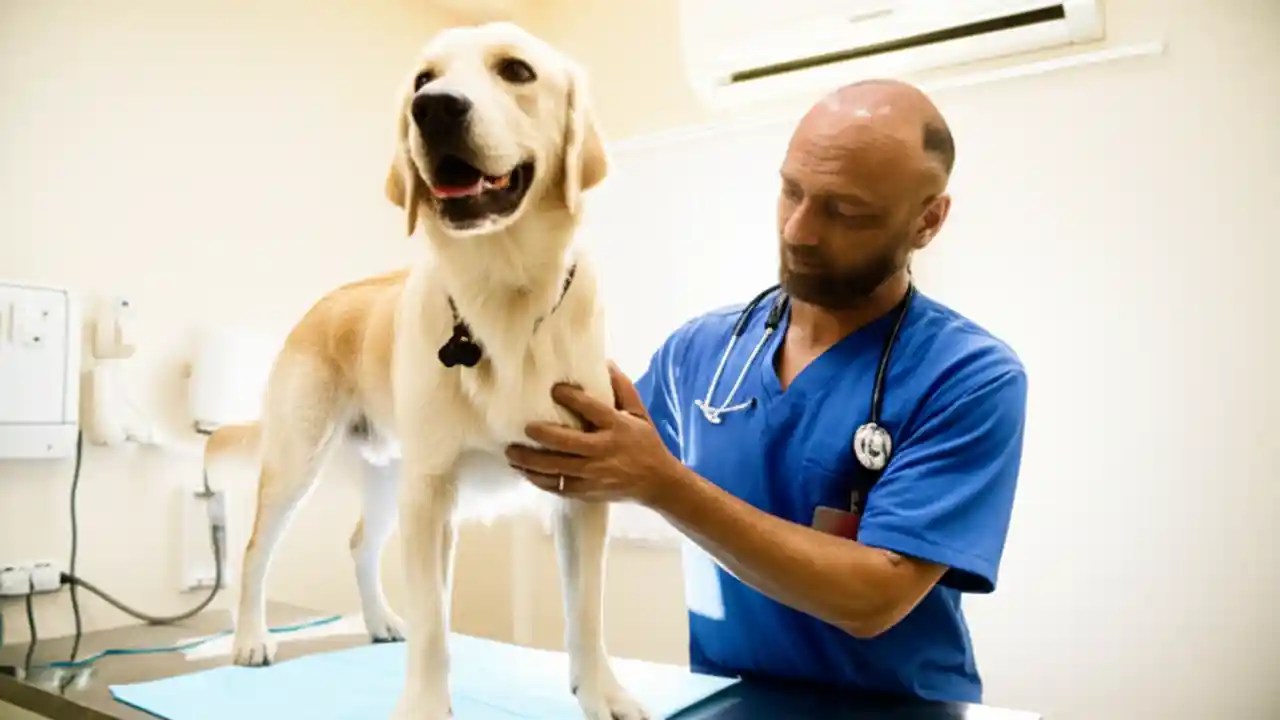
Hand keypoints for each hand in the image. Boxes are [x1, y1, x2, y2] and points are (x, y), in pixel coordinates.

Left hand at [505, 362, 683, 505]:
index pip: (591, 409)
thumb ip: (622, 388)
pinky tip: (525, 472)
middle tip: (524, 428)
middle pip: (566, 443)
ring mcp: (594, 474)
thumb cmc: (645, 443)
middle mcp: (603, 450)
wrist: (657, 482)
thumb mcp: (640, 413)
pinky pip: (558, 487)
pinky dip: (538, 480)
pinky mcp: (587, 491)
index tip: (554, 389)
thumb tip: (605, 362)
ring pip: (556, 468)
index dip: (571, 397)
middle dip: (541, 435)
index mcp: (617, 427)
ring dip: (530, 461)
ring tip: (511, 453)